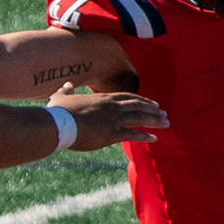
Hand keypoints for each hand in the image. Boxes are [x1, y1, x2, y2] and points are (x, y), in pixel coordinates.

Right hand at [48, 83, 168, 148]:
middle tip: (165, 114)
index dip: (142, 100)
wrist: (57, 124)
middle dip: (153, 110)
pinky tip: (154, 138)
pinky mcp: (112, 134)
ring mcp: (113, 120)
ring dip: (155, 121)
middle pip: (138, 106)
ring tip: (166, 123)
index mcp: (102, 98)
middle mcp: (111, 107)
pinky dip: (145, 136)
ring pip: (140, 118)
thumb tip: (67, 86)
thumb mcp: (61, 96)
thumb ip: (67, 91)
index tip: (152, 104)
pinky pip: (133, 134)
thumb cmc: (58, 112)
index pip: (127, 97)